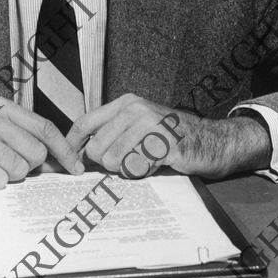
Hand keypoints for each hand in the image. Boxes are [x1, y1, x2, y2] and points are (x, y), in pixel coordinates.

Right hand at [0, 98, 83, 191]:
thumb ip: (19, 135)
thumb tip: (56, 160)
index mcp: (0, 106)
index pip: (44, 128)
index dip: (64, 150)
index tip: (76, 167)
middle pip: (35, 153)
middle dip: (28, 168)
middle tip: (7, 166)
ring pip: (19, 169)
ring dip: (8, 177)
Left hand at [65, 93, 271, 178]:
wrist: (210, 141)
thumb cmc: (169, 138)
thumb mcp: (137, 127)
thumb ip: (111, 134)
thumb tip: (79, 154)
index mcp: (125, 103)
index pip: (85, 123)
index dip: (71, 145)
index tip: (67, 163)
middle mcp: (135, 109)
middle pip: (97, 148)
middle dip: (107, 164)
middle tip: (128, 162)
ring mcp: (150, 124)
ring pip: (115, 161)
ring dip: (127, 169)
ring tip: (145, 161)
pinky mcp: (164, 143)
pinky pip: (137, 168)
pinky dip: (143, 173)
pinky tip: (156, 164)